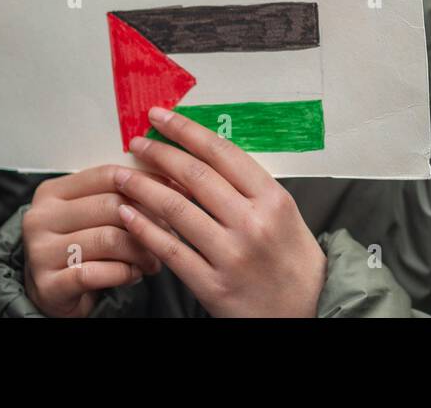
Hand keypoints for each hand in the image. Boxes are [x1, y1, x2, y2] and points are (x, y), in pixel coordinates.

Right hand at [22, 165, 168, 317]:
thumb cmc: (77, 248)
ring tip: (152, 260)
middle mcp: (41, 217)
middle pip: (111, 206)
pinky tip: (134, 275)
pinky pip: (97, 273)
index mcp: (52, 192)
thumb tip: (172, 182)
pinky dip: (124, 273)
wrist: (51, 293)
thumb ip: (119, 196)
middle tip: (167, 236)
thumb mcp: (90, 215)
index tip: (174, 192)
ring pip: (108, 239)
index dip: (146, 182)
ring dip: (140, 251)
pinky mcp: (48, 284)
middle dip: (148, 221)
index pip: (106, 175)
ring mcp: (41, 251)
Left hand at [115, 107, 327, 316]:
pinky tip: (128, 215)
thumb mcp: (283, 213)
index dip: (186, 130)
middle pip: (195, 175)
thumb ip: (248, 186)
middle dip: (159, 153)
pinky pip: (171, 250)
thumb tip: (202, 155)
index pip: (221, 153)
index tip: (161, 117)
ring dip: (143, 187)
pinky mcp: (213, 285)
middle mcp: (253, 223)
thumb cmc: (292, 259)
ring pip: (176, 209)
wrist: (307, 312)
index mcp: (272, 199)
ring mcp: (231, 255)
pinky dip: (145, 229)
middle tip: (137, 142)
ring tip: (123, 175)